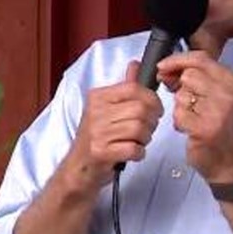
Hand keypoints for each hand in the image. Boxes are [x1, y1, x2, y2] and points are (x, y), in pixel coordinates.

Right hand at [61, 61, 162, 192]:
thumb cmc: (96, 138)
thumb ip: (123, 87)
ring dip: (145, 139)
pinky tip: (132, 153)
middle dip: (151, 122)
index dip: (152, 100)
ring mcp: (97, 133)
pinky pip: (134, 149)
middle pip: (141, 110)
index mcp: (98, 97)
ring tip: (137, 142)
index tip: (154, 110)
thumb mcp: (106, 109)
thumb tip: (135, 65)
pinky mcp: (101, 152)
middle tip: (146, 130)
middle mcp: (95, 112)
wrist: (77, 168)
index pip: (134, 88)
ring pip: (140, 129)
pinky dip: (139, 153)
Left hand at [156, 51, 232, 182]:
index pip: (200, 58)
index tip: (163, 66)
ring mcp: (218, 112)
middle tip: (185, 100)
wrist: (227, 159)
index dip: (177, 60)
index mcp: (231, 82)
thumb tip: (166, 67)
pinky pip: (178, 114)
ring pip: (181, 95)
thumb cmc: (217, 127)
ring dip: (181, 107)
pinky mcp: (205, 128)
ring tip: (194, 117)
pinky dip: (179, 121)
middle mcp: (228, 95)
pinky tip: (190, 128)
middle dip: (179, 87)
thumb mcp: (212, 95)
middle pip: (188, 75)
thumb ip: (192, 77)